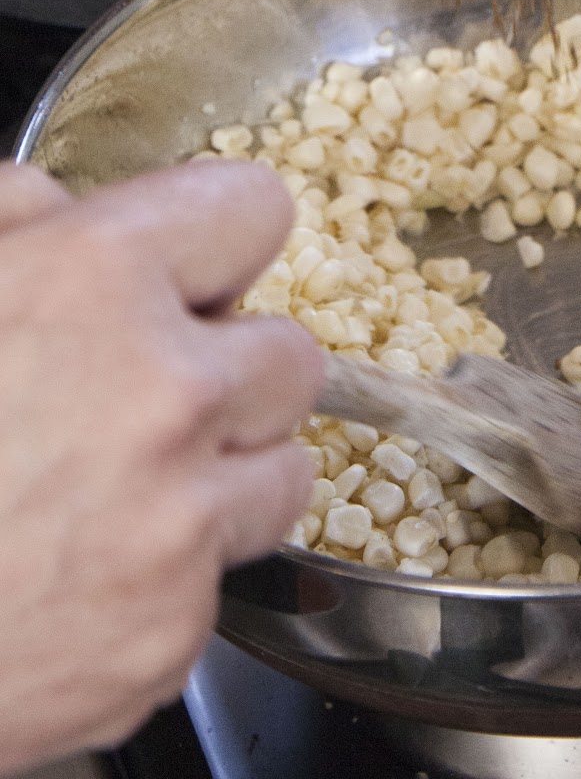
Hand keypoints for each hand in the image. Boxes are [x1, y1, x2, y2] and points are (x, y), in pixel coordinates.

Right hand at [0, 159, 320, 773]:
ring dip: (222, 475)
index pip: (254, 209)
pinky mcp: (168, 638)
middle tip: (144, 397)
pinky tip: (75, 575)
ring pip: (284, 472)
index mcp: (93, 283)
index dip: (216, 238)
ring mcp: (175, 529)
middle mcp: (161, 397)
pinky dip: (164, 581)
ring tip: (119, 489)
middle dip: (226, 371)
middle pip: (291, 354)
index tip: (194, 269)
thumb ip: (9, 216)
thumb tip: (63, 204)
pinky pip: (217, 586)